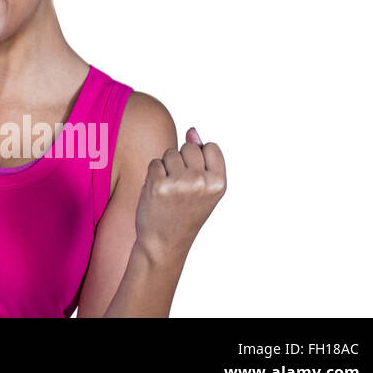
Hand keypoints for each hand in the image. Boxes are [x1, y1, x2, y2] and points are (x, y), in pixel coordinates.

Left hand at [134, 127, 226, 264]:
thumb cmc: (185, 212)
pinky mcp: (158, 184)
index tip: (197, 179)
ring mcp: (180, 182)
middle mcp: (202, 182)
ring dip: (166, 167)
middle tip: (181, 187)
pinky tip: (158, 192)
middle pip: (188, 147)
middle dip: (182, 161)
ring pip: (170, 153)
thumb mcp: (204, 188)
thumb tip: (192, 131)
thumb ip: (202, 159)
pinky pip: (154, 162)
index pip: (210, 147)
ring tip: (170, 190)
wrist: (165, 242)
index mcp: (219, 183)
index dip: (200, 159)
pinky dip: (153, 174)